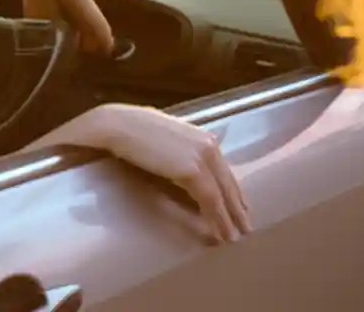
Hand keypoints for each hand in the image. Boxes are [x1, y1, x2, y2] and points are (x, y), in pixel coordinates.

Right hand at [90, 104, 250, 242]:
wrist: (118, 126)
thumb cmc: (132, 131)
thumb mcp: (165, 140)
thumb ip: (180, 152)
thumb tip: (184, 169)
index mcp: (202, 137)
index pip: (224, 170)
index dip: (232, 191)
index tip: (239, 208)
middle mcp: (208, 145)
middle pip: (228, 183)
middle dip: (237, 208)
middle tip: (245, 228)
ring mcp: (203, 157)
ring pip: (221, 194)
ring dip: (228, 218)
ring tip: (232, 237)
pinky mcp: (193, 171)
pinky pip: (210, 200)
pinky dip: (216, 217)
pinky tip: (218, 231)